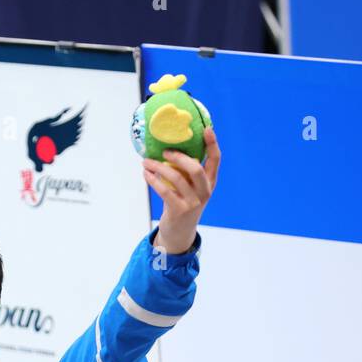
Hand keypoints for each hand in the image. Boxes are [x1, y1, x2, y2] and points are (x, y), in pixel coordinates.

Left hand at [145, 126, 220, 254]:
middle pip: (196, 169)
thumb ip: (187, 172)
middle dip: (178, 157)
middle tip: (164, 151)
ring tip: (146, 162)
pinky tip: (145, 174)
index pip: (216, 160)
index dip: (212, 144)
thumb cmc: (183, 203)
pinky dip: (153, 180)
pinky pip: (164, 191)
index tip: (207, 129)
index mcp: (210, 183)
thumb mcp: (190, 188)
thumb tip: (170, 146)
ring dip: (158, 167)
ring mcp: (193, 203)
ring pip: (176, 178)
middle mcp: (204, 192)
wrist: (179, 232)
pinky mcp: (179, 210)